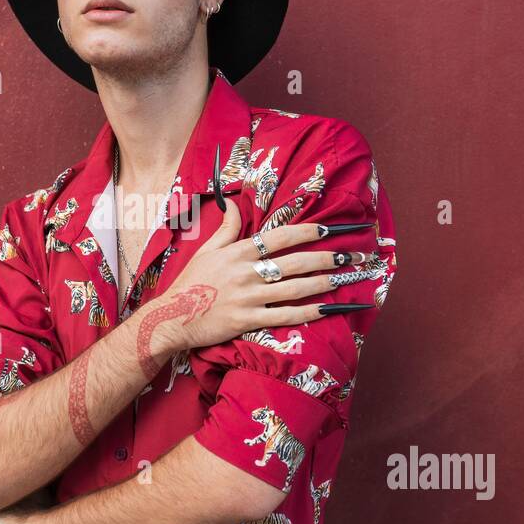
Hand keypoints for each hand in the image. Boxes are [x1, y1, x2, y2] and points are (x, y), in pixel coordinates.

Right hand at [152, 199, 375, 351]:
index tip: (330, 231)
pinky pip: (284, 316)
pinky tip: (327, 310)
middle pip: (295, 262)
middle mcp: (247, 271)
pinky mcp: (247, 320)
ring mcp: (248, 297)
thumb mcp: (205, 250)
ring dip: (324, 283)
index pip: (280, 237)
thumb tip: (234, 203)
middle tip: (352, 257)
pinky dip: (308, 313)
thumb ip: (226, 228)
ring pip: (295, 288)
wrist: (171, 317)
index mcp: (238, 251)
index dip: (308, 233)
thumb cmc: (189, 283)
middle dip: (327, 258)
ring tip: (345, 280)